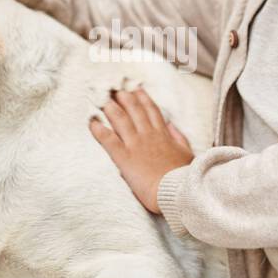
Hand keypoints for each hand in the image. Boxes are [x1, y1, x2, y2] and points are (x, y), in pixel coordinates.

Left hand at [89, 88, 193, 213]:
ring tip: (100, 96)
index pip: (151, 110)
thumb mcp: (186, 152)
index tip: (134, 88)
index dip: (142, 97)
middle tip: (113, 86)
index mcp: (163, 134)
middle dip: (122, 95)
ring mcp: (136, 144)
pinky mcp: (125, 157)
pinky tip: (91, 122)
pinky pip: (108, 139)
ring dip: (109, 106)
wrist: (176, 192)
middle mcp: (148, 135)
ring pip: (120, 118)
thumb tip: (170, 125)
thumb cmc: (183, 176)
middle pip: (133, 108)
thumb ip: (178, 137)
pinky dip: (99, 129)